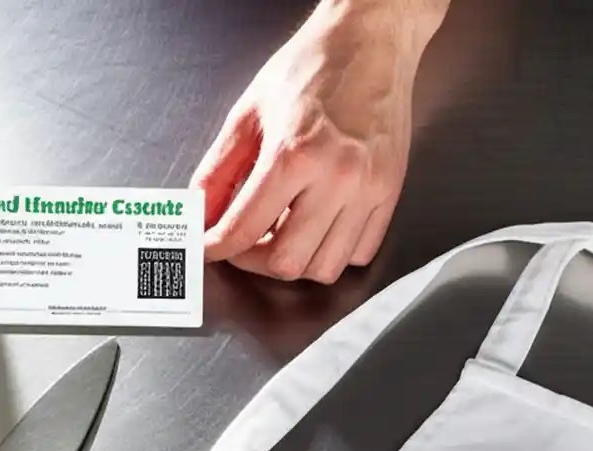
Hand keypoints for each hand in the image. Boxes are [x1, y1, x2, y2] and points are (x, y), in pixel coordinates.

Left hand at [194, 0, 447, 282]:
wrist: (369, 42)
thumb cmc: (311, 68)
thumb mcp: (247, 115)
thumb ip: (216, 173)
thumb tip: (200, 217)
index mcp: (294, 154)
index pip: (243, 231)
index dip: (216, 247)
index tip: (207, 247)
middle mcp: (337, 177)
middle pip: (287, 263)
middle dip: (254, 260)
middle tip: (243, 240)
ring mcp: (369, 189)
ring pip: (325, 267)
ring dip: (295, 259)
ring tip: (280, 229)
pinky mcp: (391, 192)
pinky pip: (360, 252)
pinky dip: (332, 250)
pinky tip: (316, 223)